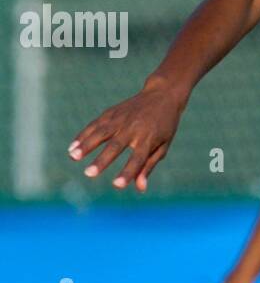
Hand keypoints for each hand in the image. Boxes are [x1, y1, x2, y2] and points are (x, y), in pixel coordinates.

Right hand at [67, 81, 182, 190]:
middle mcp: (134, 128)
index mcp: (149, 139)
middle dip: (102, 160)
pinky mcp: (112, 112)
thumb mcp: (163, 146)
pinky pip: (95, 124)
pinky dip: (83, 135)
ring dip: (86, 145)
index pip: (137, 159)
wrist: (162, 95)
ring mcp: (121, 118)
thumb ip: (148, 166)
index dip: (128, 172)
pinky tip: (73, 147)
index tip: (117, 185)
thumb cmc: (164, 125)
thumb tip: (140, 188)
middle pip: (116, 146)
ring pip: (101, 132)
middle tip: (89, 174)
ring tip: (73, 157)